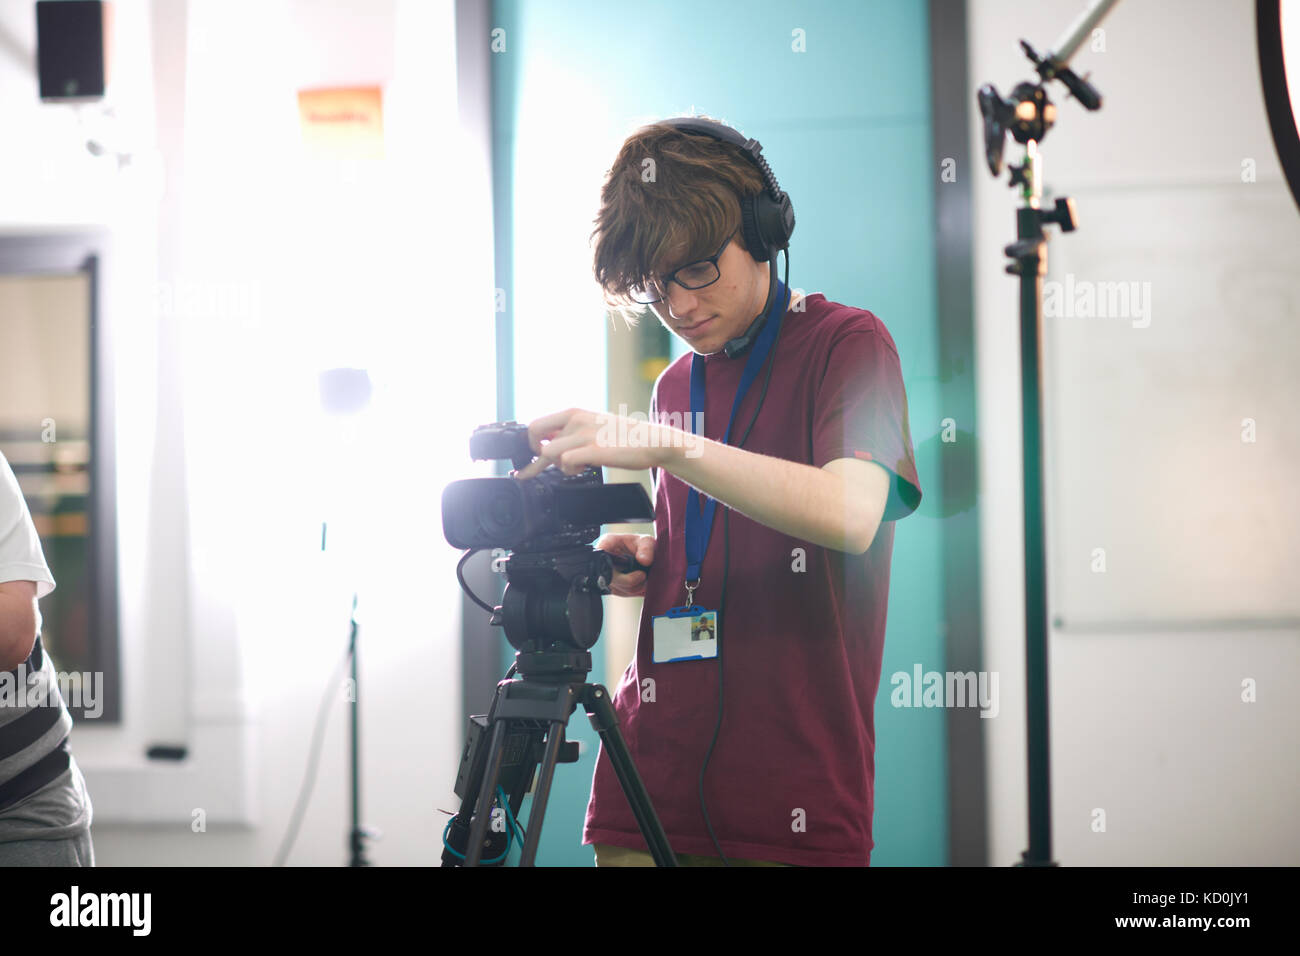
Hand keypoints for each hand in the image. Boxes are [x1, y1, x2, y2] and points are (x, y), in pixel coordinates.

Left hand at [512, 408, 669, 480]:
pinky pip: (565, 462)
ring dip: (556, 465)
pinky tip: (581, 469)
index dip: (530, 441)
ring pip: (548, 453)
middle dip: (534, 454)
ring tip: (574, 467)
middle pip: (534, 436)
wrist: (651, 441)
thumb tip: (547, 442)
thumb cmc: (623, 437)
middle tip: (541, 465)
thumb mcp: (593, 425)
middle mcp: (576, 420)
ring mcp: (584, 435)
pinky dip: (569, 470)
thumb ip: (570, 431)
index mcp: (574, 413)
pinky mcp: (594, 450)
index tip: (533, 454)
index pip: (536, 423)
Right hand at [595, 533, 654, 597]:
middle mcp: (603, 560)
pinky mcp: (613, 587)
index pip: (599, 553)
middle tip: (643, 574)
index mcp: (608, 543)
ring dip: (635, 585)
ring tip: (643, 575)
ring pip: (618, 587)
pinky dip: (635, 589)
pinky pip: (623, 593)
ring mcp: (606, 575)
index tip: (626, 565)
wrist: (648, 558)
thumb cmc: (643, 545)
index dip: (608, 562)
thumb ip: (646, 548)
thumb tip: (644, 561)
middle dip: (630, 579)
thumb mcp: (647, 541)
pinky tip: (640, 581)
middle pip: (608, 577)